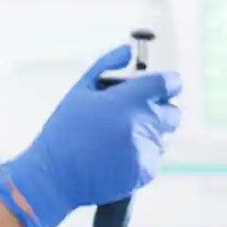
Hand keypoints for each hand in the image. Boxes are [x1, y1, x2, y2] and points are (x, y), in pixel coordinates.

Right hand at [0, 44, 181, 226]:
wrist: (54, 176)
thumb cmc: (63, 131)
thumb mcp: (79, 92)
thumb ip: (106, 66)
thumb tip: (128, 50)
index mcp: (129, 100)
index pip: (169, 83)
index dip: (167, 82)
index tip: (159, 86)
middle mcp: (143, 123)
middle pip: (172, 112)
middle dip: (158, 110)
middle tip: (133, 115)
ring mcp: (147, 149)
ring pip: (163, 136)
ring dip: (149, 133)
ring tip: (117, 139)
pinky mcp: (146, 171)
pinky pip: (153, 157)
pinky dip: (140, 155)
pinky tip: (115, 156)